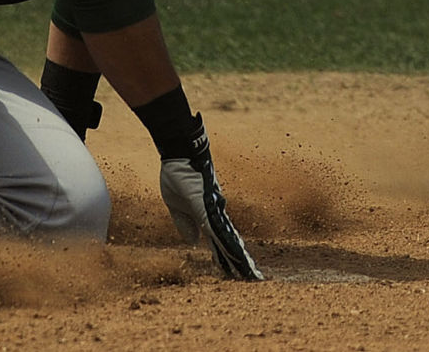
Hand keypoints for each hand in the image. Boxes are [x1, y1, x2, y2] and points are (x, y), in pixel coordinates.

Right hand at [157, 116, 263, 279]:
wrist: (179, 150)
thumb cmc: (177, 172)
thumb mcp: (175, 205)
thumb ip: (184, 224)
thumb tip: (194, 243)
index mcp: (206, 214)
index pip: (218, 240)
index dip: (227, 255)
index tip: (236, 270)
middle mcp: (215, 213)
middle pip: (229, 242)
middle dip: (240, 261)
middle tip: (253, 278)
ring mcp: (214, 210)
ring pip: (228, 239)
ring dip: (238, 258)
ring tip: (250, 274)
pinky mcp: (208, 206)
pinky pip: (218, 230)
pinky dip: (227, 245)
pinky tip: (235, 256)